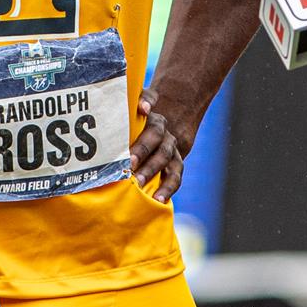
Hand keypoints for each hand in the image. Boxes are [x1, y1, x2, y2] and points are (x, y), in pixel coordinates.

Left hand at [131, 88, 191, 202]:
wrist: (165, 136)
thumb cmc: (140, 128)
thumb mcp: (135, 115)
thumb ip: (134, 106)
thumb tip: (142, 107)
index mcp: (153, 119)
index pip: (151, 109)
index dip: (147, 106)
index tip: (143, 111)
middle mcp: (164, 133)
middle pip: (155, 138)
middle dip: (142, 150)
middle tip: (129, 162)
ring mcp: (171, 150)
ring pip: (165, 158)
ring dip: (152, 171)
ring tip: (139, 184)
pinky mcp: (176, 166)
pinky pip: (175, 177)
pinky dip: (168, 189)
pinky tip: (158, 200)